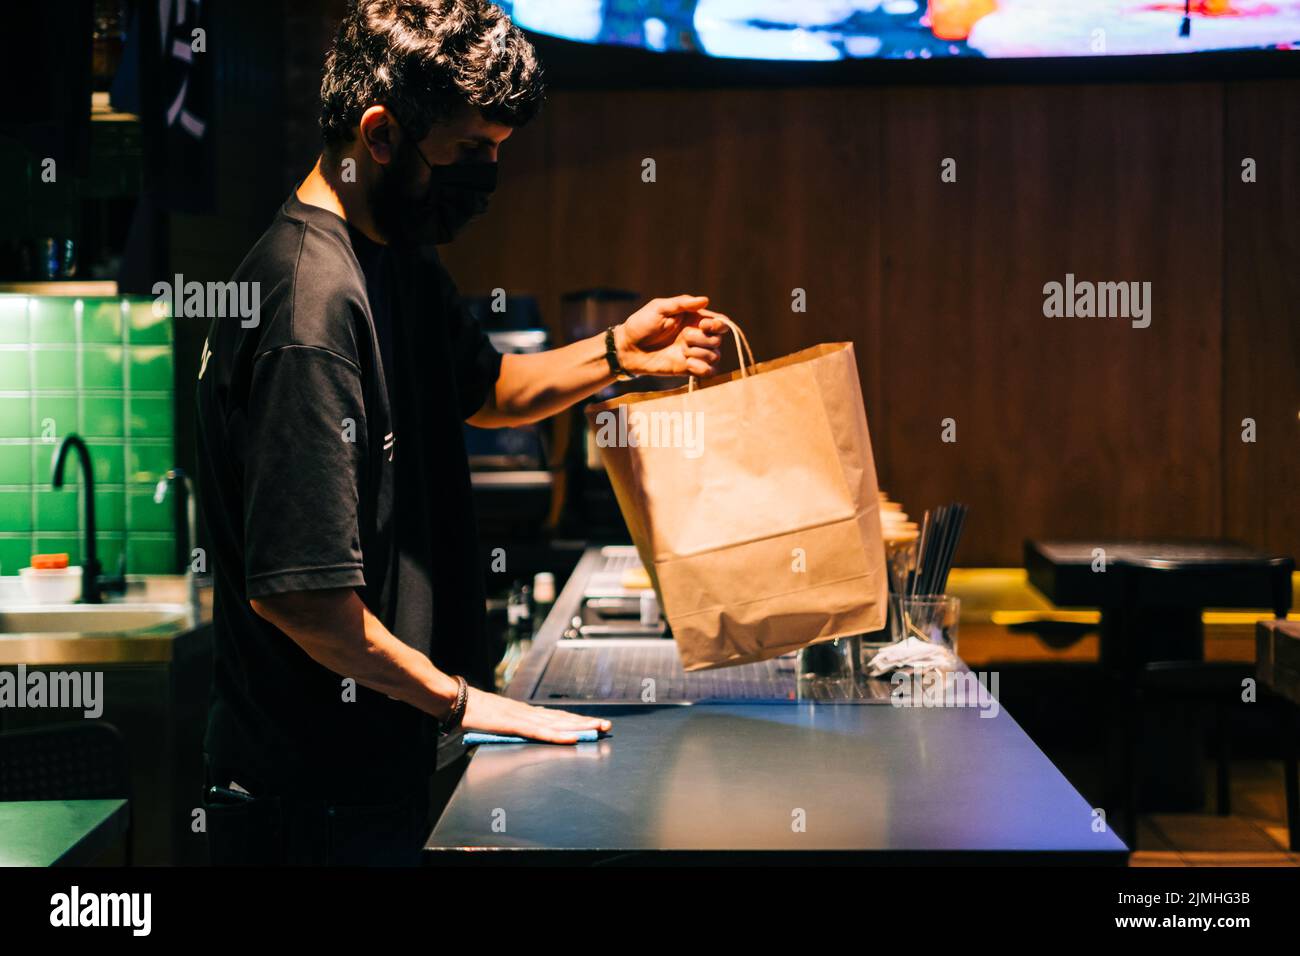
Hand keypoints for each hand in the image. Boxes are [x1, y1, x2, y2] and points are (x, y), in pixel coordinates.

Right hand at [461, 688, 610, 743]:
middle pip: (561, 719)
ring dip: (579, 727)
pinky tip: (572, 738)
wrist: (455, 701)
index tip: (592, 724)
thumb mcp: (494, 723)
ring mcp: (522, 717)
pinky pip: (540, 732)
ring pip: (556, 724)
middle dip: (585, 723)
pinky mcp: (514, 724)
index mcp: (523, 713)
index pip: (555, 717)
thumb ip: (508, 728)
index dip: (574, 721)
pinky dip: (558, 736)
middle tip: (606, 726)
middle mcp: (527, 713)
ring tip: (597, 729)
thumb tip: (518, 732)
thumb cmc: (470, 713)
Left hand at [616, 295, 731, 377]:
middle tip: (684, 337)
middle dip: (703, 339)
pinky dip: (703, 369)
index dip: (718, 325)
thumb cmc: (641, 324)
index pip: (720, 322)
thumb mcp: (659, 308)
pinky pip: (709, 372)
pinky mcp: (688, 369)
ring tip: (682, 351)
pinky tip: (688, 364)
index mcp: (694, 319)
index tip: (704, 324)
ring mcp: (693, 353)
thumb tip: (705, 300)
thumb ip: (682, 303)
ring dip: (701, 353)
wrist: (628, 348)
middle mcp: (697, 336)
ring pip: (715, 356)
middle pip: (718, 340)